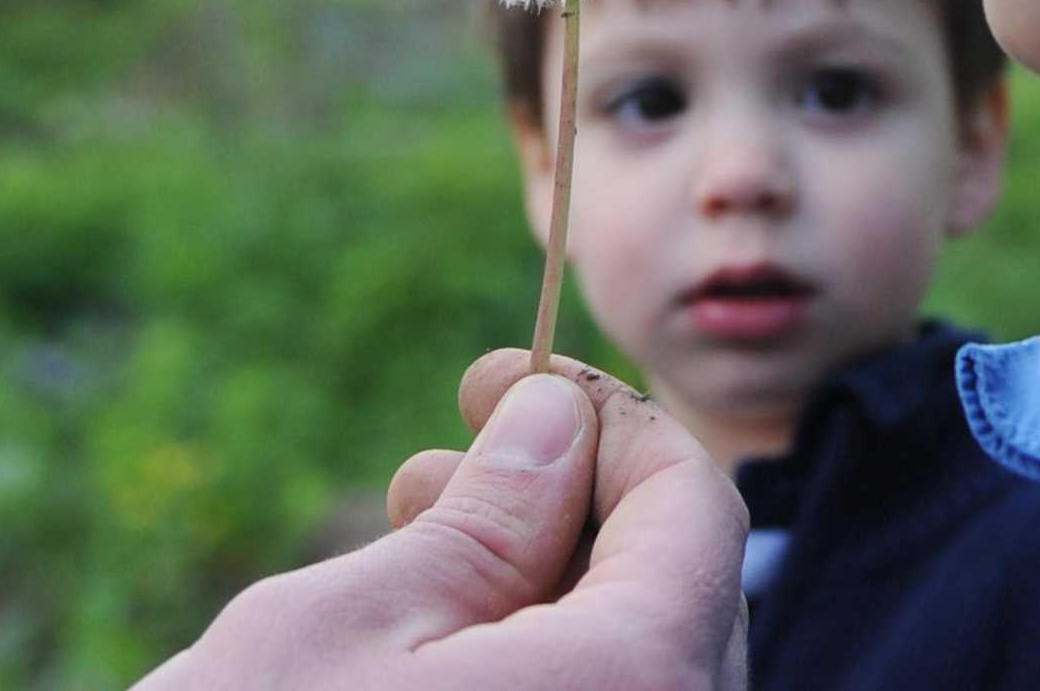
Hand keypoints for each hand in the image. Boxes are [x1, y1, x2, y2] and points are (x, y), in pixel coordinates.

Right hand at [134, 351, 746, 689]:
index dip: (605, 421)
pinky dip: (544, 671)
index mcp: (641, 687)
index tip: (500, 379)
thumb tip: (556, 421)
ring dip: (551, 587)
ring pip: (644, 668)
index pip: (693, 505)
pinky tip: (440, 650)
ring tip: (420, 539)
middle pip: (679, 590)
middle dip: (573, 502)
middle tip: (448, 459)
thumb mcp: (346, 629)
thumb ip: (485, 518)